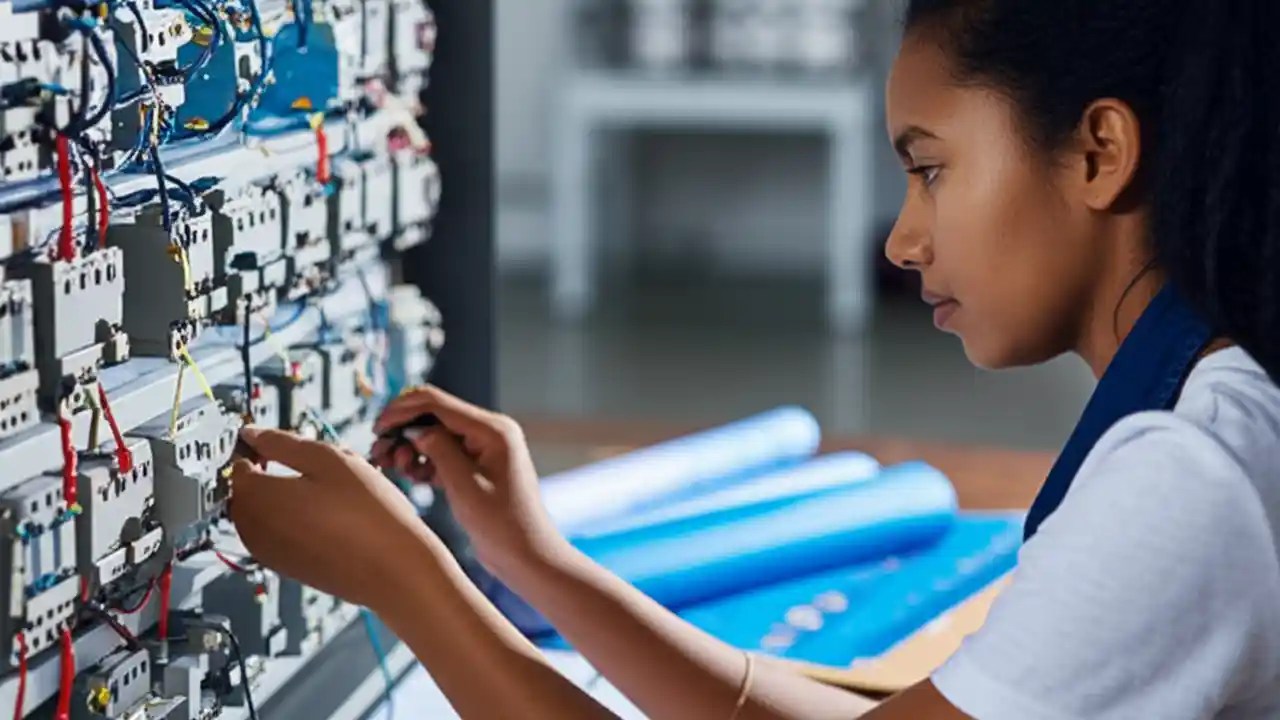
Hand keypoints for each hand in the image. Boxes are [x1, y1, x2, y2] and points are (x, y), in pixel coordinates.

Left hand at [229, 428, 446, 613]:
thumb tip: (252, 435)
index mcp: (255, 498)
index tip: (283, 442)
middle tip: (320, 467)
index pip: (238, 462)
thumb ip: (282, 443)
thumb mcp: (328, 459)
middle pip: (250, 489)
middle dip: (276, 473)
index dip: (259, 447)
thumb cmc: (367, 513)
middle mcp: (252, 529)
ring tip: (333, 493)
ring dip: (289, 497)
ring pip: (268, 511)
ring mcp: (269, 553)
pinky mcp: (288, 568)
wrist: (394, 570)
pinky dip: (299, 520)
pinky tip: (334, 518)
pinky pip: (282, 533)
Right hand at [371, 386, 569, 580]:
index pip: (438, 404)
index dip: (403, 410)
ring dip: (412, 448)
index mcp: (493, 430)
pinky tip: (413, 475)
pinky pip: (444, 454)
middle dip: (404, 431)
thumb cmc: (502, 523)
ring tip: (394, 465)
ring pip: (437, 436)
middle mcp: (490, 433)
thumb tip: (414, 430)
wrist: (525, 554)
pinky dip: (425, 462)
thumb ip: (438, 450)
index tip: (378, 426)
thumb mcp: (464, 485)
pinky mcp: (477, 467)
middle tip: (380, 451)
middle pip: (435, 417)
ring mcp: (484, 449)